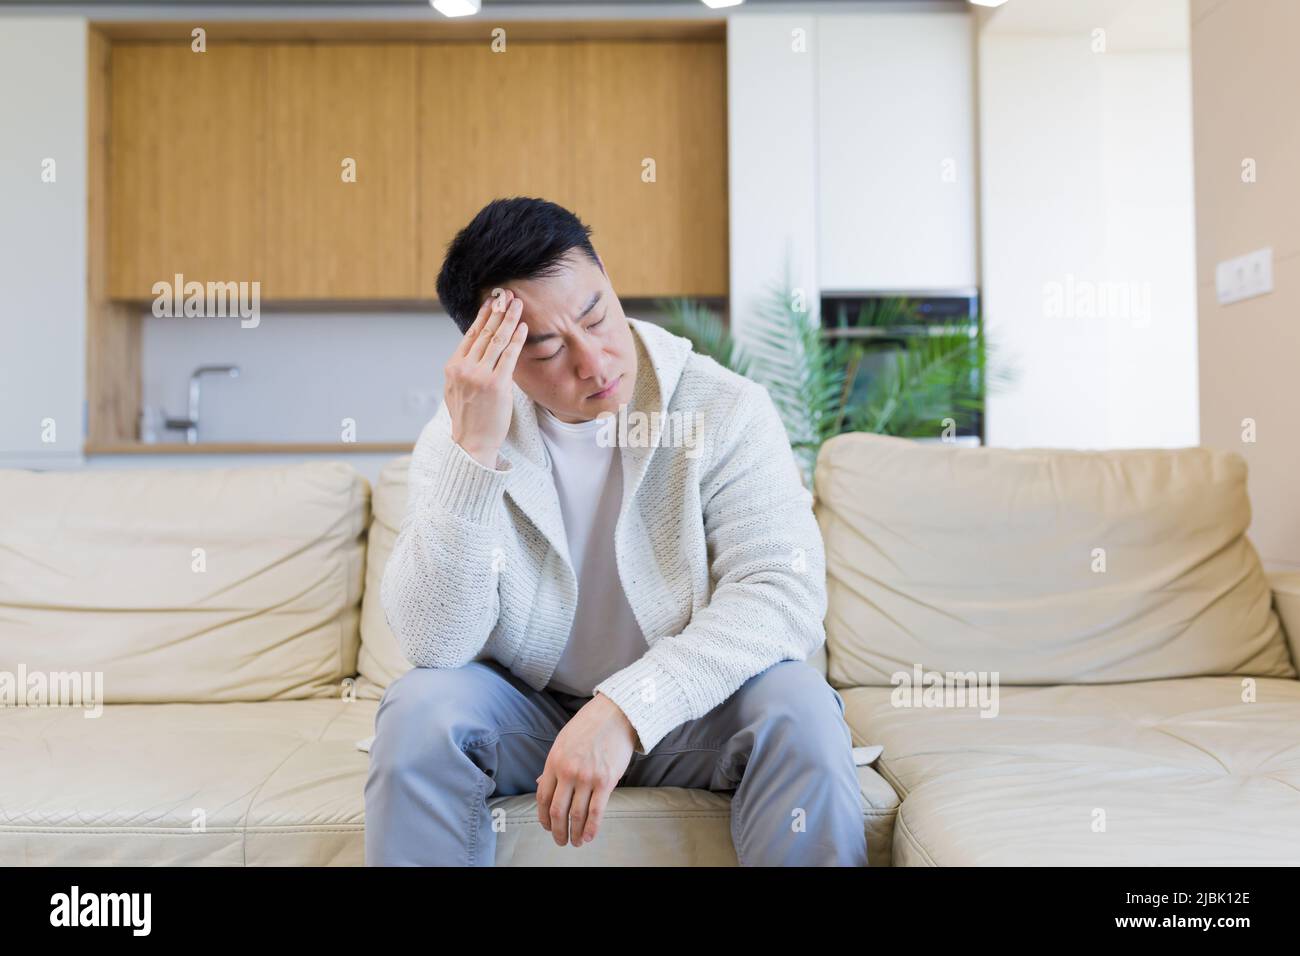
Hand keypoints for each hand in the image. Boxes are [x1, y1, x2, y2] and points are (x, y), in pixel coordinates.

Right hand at [444, 288, 526, 467]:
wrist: (471, 443)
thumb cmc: (468, 418)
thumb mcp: (456, 390)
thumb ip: (463, 369)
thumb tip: (474, 351)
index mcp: (453, 366)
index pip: (469, 335)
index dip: (482, 316)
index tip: (491, 302)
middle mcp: (464, 368)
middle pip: (483, 333)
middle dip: (497, 311)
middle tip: (508, 295)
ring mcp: (479, 375)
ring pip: (496, 340)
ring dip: (509, 319)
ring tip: (518, 305)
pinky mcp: (496, 385)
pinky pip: (508, 356)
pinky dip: (516, 339)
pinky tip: (522, 327)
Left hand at [535, 693, 637, 847]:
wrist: (615, 714)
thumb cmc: (589, 726)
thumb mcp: (563, 742)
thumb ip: (553, 766)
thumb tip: (541, 785)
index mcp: (554, 761)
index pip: (542, 797)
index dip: (543, 816)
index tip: (547, 826)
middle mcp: (568, 771)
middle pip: (557, 811)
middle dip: (557, 831)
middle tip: (560, 841)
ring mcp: (587, 777)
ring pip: (576, 814)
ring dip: (574, 833)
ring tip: (575, 842)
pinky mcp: (606, 780)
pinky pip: (597, 811)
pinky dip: (591, 828)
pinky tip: (588, 836)